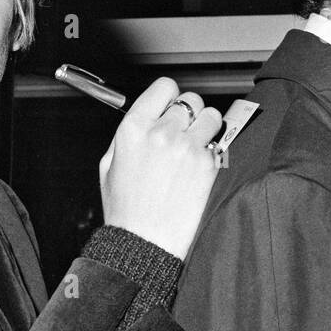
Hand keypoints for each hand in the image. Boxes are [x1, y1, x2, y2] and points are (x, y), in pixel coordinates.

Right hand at [99, 77, 222, 259]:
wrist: (145, 242)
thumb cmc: (126, 210)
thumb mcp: (110, 164)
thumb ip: (130, 133)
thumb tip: (148, 115)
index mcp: (134, 129)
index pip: (165, 87)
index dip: (170, 97)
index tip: (171, 106)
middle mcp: (162, 133)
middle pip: (191, 100)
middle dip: (188, 115)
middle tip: (182, 134)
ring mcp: (188, 148)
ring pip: (212, 116)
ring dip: (207, 128)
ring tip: (195, 147)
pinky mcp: (208, 164)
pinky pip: (219, 143)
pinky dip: (213, 152)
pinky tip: (199, 168)